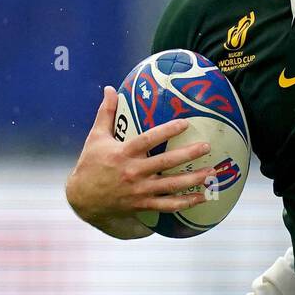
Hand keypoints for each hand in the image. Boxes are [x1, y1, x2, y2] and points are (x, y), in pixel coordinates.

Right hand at [65, 87, 216, 227]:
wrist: (83, 199)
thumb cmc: (90, 164)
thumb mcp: (95, 137)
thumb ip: (106, 113)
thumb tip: (108, 88)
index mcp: (124, 153)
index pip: (148, 139)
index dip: (167, 131)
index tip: (185, 123)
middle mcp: (134, 172)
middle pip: (166, 163)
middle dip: (188, 155)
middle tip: (207, 147)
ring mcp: (140, 190)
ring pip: (171, 185)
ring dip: (193, 179)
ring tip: (212, 171)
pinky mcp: (143, 204)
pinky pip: (168, 205)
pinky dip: (186, 203)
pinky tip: (202, 197)